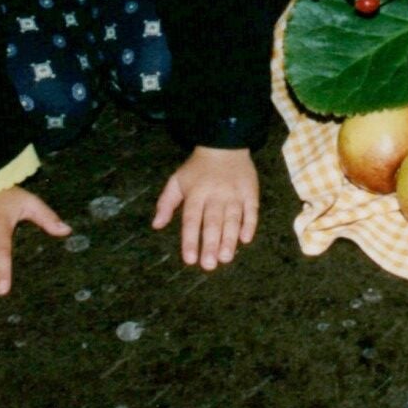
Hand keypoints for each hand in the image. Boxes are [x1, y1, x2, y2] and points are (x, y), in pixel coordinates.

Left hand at [152, 146, 258, 270]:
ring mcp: (234, 193)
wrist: (224, 143)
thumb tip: (156, 225)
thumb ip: (166, 203)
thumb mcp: (176, 180)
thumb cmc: (197, 168)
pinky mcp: (250, 190)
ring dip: (229, 239)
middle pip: (212, 222)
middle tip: (209, 265)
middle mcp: (215, 195)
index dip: (190, 240)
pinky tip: (246, 239)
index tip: (190, 260)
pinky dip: (249, 224)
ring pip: (232, 219)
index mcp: (196, 193)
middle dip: (210, 244)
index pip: (191, 220)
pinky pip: (251, 209)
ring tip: (226, 257)